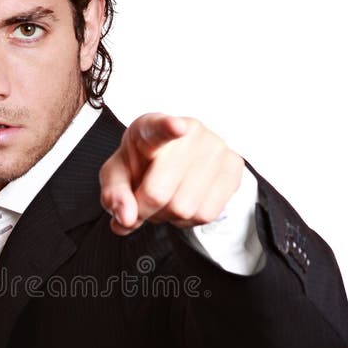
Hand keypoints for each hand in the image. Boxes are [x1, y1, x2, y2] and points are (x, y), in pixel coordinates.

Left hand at [99, 113, 244, 235]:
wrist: (170, 163)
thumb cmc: (141, 166)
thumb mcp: (116, 176)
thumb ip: (113, 195)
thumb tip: (126, 217)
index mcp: (151, 127)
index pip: (160, 127)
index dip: (168, 128)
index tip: (176, 127)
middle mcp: (189, 130)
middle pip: (160, 192)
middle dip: (145, 210)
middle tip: (143, 204)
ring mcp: (215, 147)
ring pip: (184, 208)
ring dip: (168, 216)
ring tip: (166, 199)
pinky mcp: (233, 166)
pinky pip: (207, 213)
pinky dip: (189, 220)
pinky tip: (185, 202)